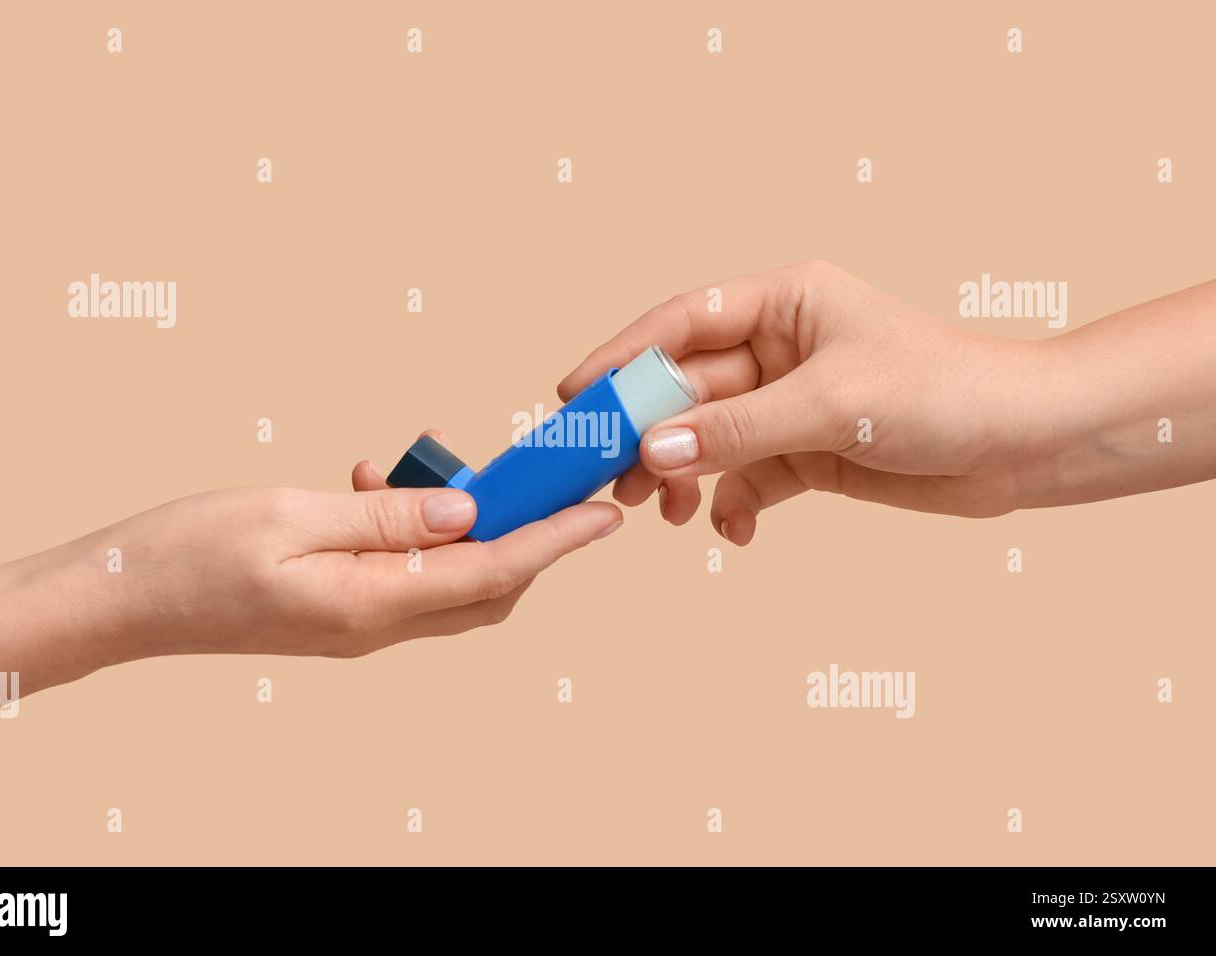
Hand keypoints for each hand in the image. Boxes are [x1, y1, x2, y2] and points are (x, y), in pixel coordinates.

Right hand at [0, 433, 620, 734]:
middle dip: (529, 537)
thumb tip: (468, 513)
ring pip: (450, 582)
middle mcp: (374, 625)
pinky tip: (375, 483)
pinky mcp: (337, 612)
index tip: (602, 513)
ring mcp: (356, 624)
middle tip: (546, 479)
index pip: (493, 572)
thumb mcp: (289, 516)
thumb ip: (385, 515)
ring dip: (467, 529)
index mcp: (370, 604)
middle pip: (487, 588)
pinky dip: (414, 531)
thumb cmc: (189, 552)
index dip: (555, 541)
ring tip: (445, 466)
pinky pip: (404, 575)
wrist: (118, 599)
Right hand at [559, 260, 1047, 542]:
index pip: (681, 323)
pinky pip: (746, 477)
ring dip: (684, 475)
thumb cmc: (944, 392)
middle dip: (650, 433)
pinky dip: (732, 505)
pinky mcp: (807, 452)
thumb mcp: (832, 406)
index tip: (575, 395)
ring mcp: (791, 403)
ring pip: (710, 438)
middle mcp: (780, 348)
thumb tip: (653, 450)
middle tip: (610, 476)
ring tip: (666, 514)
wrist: (1025, 445)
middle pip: (687, 389)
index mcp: (784, 303)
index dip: (623, 357)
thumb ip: (738, 430)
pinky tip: (733, 531)